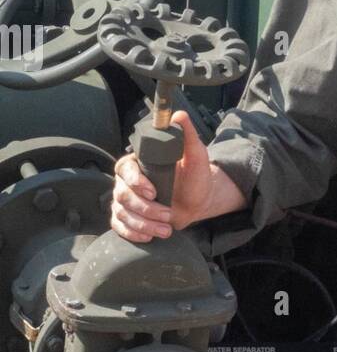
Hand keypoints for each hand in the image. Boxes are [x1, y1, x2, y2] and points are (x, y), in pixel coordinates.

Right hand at [110, 110, 213, 241]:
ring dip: (143, 224)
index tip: (153, 191)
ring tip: (165, 228)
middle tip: (167, 214)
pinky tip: (149, 235)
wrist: (200, 199)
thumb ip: (187, 135)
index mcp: (138, 163)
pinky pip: (120, 227)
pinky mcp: (129, 218)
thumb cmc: (196, 176)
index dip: (135, 181)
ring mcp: (127, 201)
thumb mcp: (196, 155)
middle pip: (121, 195)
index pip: (124, 169)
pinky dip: (133, 233)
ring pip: (122, 213)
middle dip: (145, 208)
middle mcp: (128, 181)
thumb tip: (178, 116)